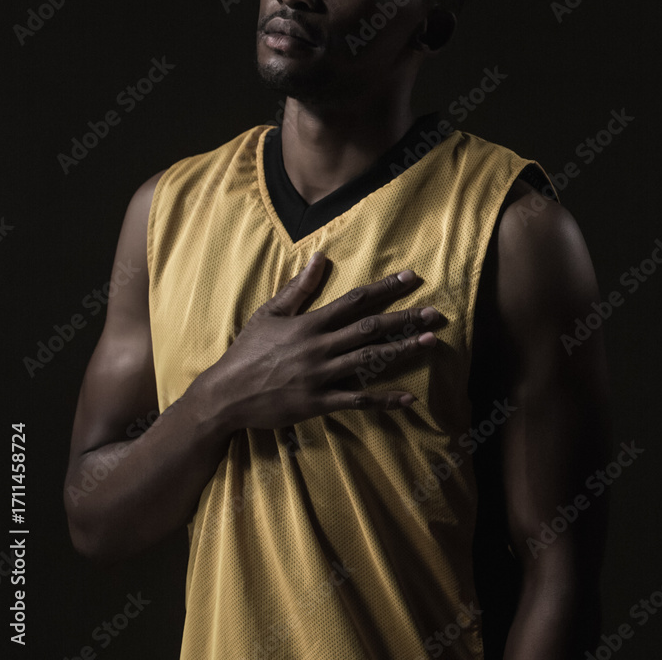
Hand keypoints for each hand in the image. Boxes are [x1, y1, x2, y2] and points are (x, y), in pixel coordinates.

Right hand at [198, 251, 438, 430]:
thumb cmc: (247, 351)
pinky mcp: (319, 403)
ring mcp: (321, 376)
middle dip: (405, 319)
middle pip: (370, 329)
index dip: (386, 288)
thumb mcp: (269, 313)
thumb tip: (319, 258)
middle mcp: (320, 347)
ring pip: (370, 361)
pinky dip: (384, 399)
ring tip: (430, 342)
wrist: (226, 394)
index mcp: (310, 323)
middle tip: (435, 313)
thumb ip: (298, 288)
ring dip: (402, 351)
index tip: (411, 278)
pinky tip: (409, 398)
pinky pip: (358, 401)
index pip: (355, 300)